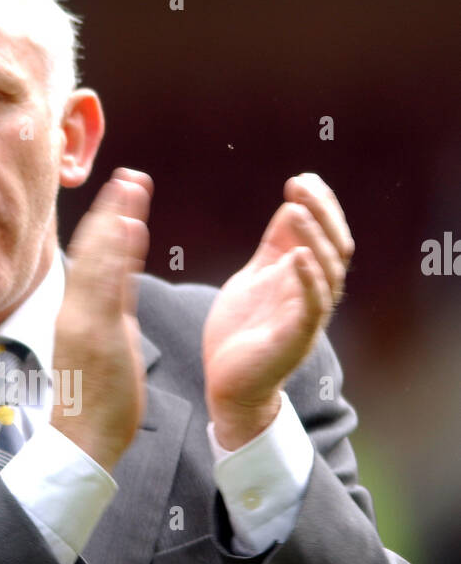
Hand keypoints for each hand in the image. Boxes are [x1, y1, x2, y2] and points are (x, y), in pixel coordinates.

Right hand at [51, 167, 151, 471]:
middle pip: (94, 248)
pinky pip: (107, 283)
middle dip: (112, 208)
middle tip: (131, 174)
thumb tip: (123, 280)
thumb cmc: (94, 400)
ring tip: (133, 184)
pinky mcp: (96, 333)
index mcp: (79, 312)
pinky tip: (130, 224)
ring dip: (116, 216)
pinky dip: (117, 251)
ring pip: (99, 257)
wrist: (81, 440)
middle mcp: (77, 309)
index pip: (93, 258)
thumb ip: (114, 309)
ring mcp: (84, 319)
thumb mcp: (106, 345)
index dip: (108, 222)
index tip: (123, 192)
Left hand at [202, 172, 354, 449]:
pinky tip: (295, 255)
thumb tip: (292, 205)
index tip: (301, 180)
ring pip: (327, 271)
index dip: (319, 205)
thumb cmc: (240, 332)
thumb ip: (273, 246)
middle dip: (322, 213)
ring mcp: (308, 315)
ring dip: (313, 238)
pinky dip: (308, 279)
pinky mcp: (296, 337)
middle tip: (302, 186)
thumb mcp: (254, 277)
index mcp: (303, 276)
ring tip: (296, 210)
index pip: (325, 233)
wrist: (228, 384)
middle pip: (335, 246)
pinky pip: (313, 305)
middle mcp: (312, 293)